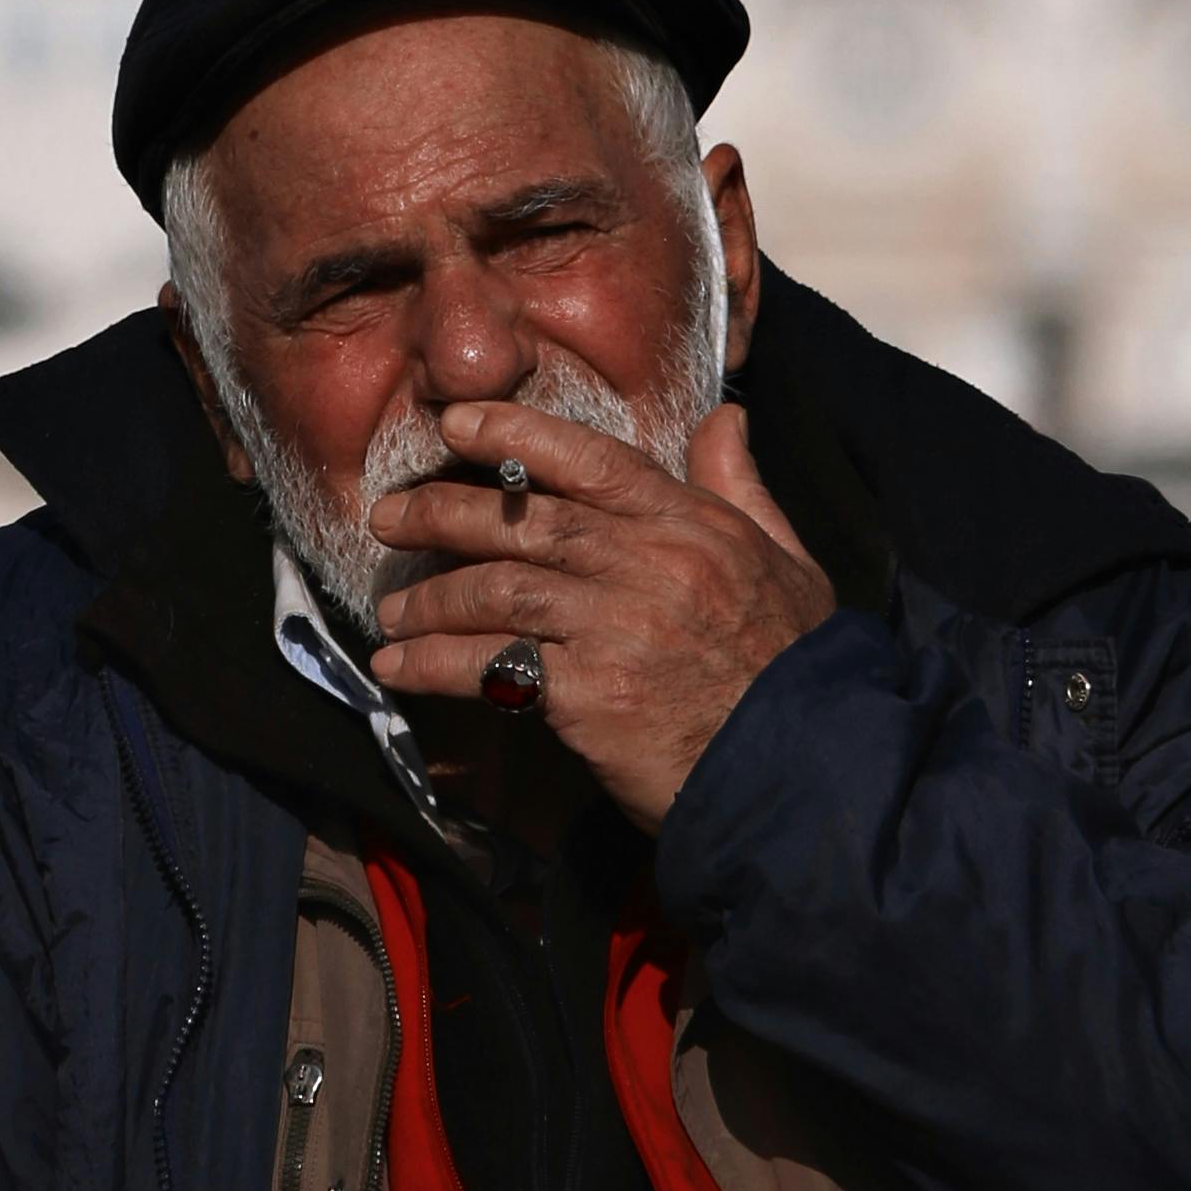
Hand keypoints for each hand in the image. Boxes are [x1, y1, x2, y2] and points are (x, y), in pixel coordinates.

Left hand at [372, 395, 834, 826]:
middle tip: (388, 517)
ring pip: (497, 589)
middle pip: (524, 521)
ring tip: (390, 611)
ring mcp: (618, 628)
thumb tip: (722, 418)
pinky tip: (398, 668)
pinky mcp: (592, 696)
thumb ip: (741, 486)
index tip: (452, 424)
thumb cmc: (794, 668)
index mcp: (692, 525)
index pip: (589, 459)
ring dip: (430, 599)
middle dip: (441, 512)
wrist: (802, 772)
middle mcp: (650, 564)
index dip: (513, 433)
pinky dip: (434, 663)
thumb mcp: (787, 561)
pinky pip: (491, 667)